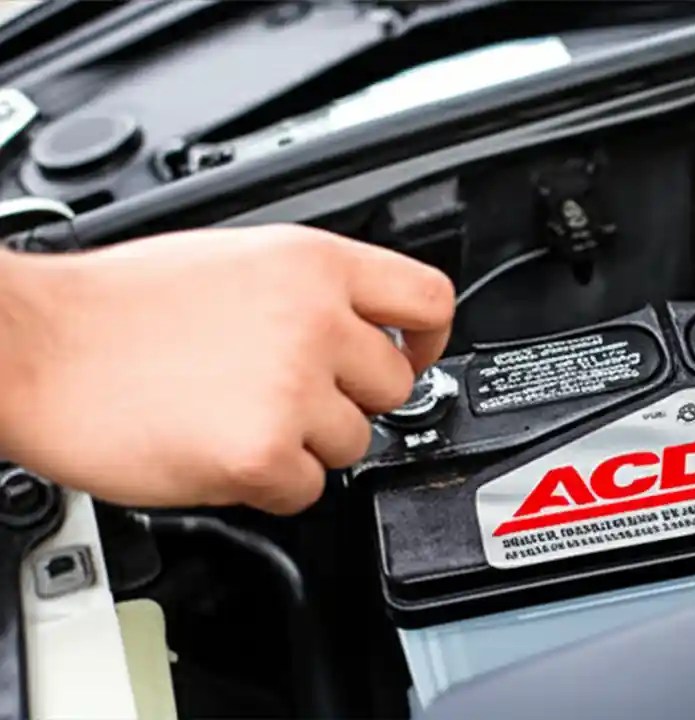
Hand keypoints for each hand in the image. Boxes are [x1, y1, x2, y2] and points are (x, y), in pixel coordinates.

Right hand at [0, 225, 453, 513]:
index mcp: (312, 263)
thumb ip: (311, 290)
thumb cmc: (114, 309)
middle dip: (348, 399)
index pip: (428, 299)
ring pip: (353, 442)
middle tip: (289, 396)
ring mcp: (293, 388)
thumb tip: (361, 324)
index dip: (429, 337)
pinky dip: (271, 485)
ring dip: (306, 444)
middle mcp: (315, 321)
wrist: (34, 348)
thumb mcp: (236, 259)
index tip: (413, 355)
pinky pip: (309, 490)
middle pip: (393, 384)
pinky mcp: (263, 453)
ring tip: (236, 415)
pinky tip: (222, 450)